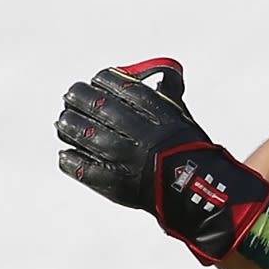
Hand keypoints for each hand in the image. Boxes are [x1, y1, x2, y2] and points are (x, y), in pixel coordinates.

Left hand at [56, 60, 268, 263]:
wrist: (200, 197)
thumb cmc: (190, 154)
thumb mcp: (182, 118)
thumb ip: (169, 93)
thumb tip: (170, 71)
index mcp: (153, 111)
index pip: (109, 80)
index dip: (99, 81)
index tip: (97, 85)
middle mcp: (136, 132)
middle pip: (87, 101)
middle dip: (77, 98)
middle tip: (75, 101)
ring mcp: (123, 158)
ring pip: (76, 129)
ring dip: (68, 124)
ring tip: (68, 125)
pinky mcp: (114, 183)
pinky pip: (77, 165)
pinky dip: (69, 158)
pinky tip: (70, 153)